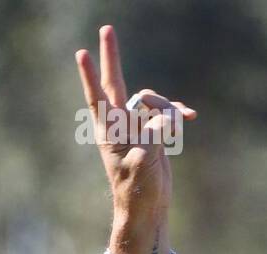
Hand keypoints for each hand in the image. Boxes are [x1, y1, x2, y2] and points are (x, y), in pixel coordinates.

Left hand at [76, 25, 195, 231]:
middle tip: (106, 28)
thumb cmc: (138, 191)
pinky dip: (177, 114)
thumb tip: (164, 118)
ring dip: (168, 109)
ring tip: (178, 128)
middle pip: (116, 83)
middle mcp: (119, 124)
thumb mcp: (144, 163)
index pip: (98, 97)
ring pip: (152, 100)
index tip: (82, 53)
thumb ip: (153, 136)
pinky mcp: (150, 131)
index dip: (91, 75)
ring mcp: (135, 126)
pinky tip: (190, 118)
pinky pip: (166, 112)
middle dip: (113, 56)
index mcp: (110, 132)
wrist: (146, 208)